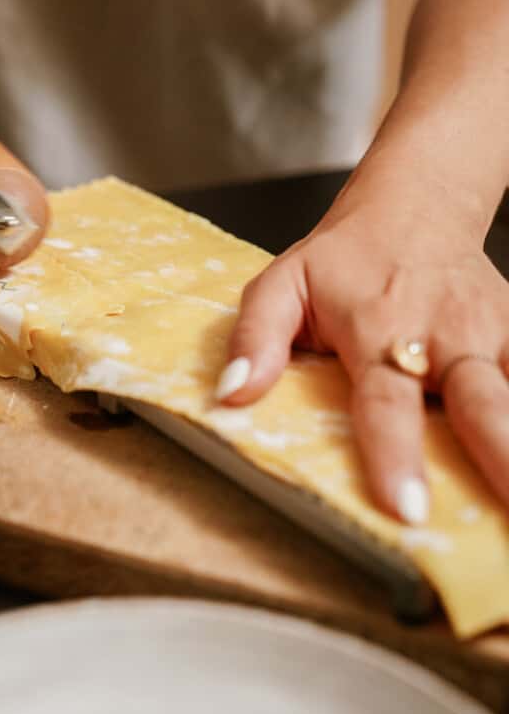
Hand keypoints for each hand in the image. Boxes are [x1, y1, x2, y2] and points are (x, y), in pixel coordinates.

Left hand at [216, 185, 508, 524]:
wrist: (413, 207)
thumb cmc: (341, 258)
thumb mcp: (282, 284)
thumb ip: (255, 337)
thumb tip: (232, 394)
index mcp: (376, 327)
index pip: (385, 400)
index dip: (395, 453)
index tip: (405, 506)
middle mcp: (442, 332)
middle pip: (480, 401)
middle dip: (500, 457)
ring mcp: (490, 330)